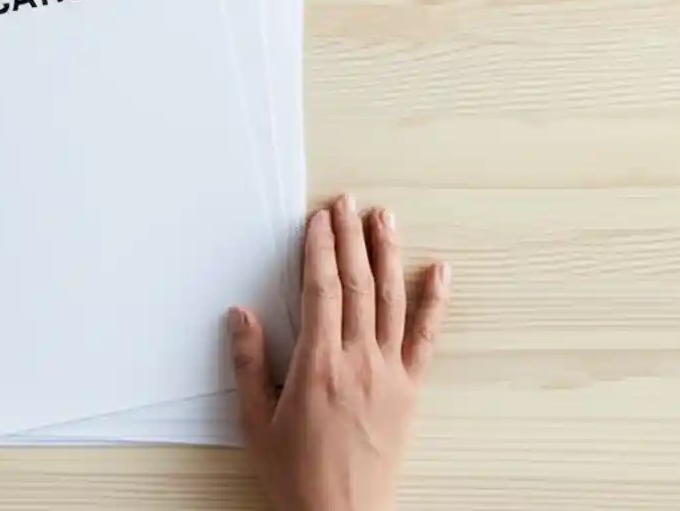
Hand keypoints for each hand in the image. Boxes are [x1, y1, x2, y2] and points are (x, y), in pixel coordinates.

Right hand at [230, 195, 450, 510]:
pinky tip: (439, 273)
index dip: (319, 250)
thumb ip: (248, 365)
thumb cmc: (296, 476)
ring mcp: (389, 375)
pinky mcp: (409, 392)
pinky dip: (433, 303)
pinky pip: (425, 339)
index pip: (320, 292)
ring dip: (387, 255)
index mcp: (317, 368)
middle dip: (349, 239)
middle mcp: (358, 364)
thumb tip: (240, 316)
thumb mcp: (255, 422)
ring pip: (391, 301)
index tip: (317, 220)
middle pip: (357, 286)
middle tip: (345, 203)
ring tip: (383, 219)